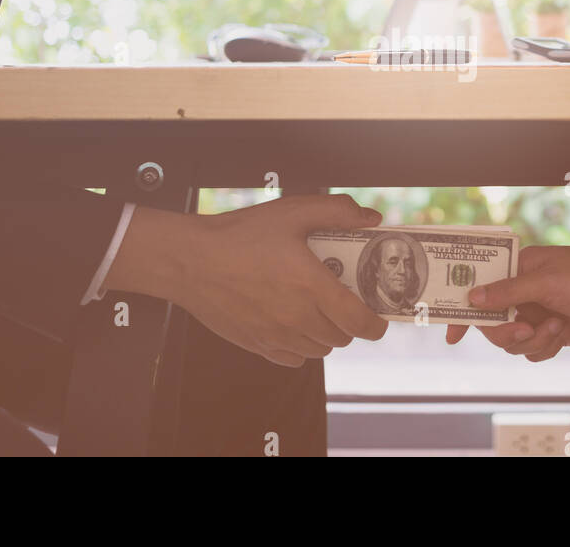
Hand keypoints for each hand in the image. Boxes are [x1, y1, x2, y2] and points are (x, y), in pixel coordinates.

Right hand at [105, 194, 388, 367]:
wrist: (190, 260)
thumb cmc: (240, 234)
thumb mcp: (292, 211)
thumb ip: (337, 211)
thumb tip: (371, 218)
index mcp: (312, 287)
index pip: (359, 322)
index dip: (376, 325)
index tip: (379, 319)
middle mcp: (297, 317)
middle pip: (341, 337)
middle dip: (348, 322)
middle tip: (341, 300)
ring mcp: (276, 335)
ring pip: (319, 349)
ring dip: (325, 334)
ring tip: (316, 309)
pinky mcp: (256, 345)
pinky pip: (292, 358)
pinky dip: (300, 346)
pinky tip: (292, 323)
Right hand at [445, 245, 569, 361]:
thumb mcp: (547, 282)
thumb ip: (508, 291)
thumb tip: (473, 298)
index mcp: (515, 269)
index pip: (478, 288)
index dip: (463, 311)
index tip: (453, 336)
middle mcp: (520, 292)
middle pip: (492, 324)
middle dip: (507, 332)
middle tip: (527, 329)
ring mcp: (534, 313)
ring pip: (512, 342)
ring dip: (533, 341)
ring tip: (556, 327)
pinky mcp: (549, 333)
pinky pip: (532, 352)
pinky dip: (545, 348)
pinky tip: (563, 334)